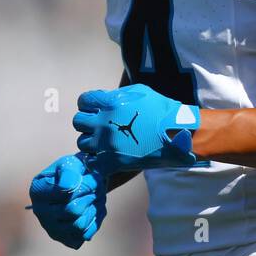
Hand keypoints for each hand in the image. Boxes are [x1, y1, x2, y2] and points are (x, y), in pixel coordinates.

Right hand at [28, 154, 106, 248]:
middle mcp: (40, 212)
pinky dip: (94, 220)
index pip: (67, 193)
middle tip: (96, 187)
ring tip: (94, 197)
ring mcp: (52, 228)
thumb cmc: (73, 172)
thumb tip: (68, 187)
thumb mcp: (70, 164)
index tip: (87, 177)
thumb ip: (69, 172)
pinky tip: (92, 209)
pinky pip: (86, 234)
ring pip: (80, 225)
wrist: (80, 184)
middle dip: (90, 196)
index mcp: (38, 191)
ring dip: (93, 208)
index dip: (84, 184)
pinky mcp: (66, 239)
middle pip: (74, 210)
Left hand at [72, 84, 200, 172]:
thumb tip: (102, 98)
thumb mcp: (139, 92)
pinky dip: (97, 160)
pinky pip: (90, 161)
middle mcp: (105, 123)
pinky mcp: (110, 163)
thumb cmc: (160, 111)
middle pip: (78, 121)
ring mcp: (106, 144)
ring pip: (82, 142)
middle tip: (99, 126)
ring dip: (92, 142)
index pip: (83, 101)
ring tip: (104, 142)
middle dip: (87, 123)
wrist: (177, 136)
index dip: (88, 105)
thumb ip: (117, 94)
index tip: (96, 110)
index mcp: (111, 103)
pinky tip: (107, 156)